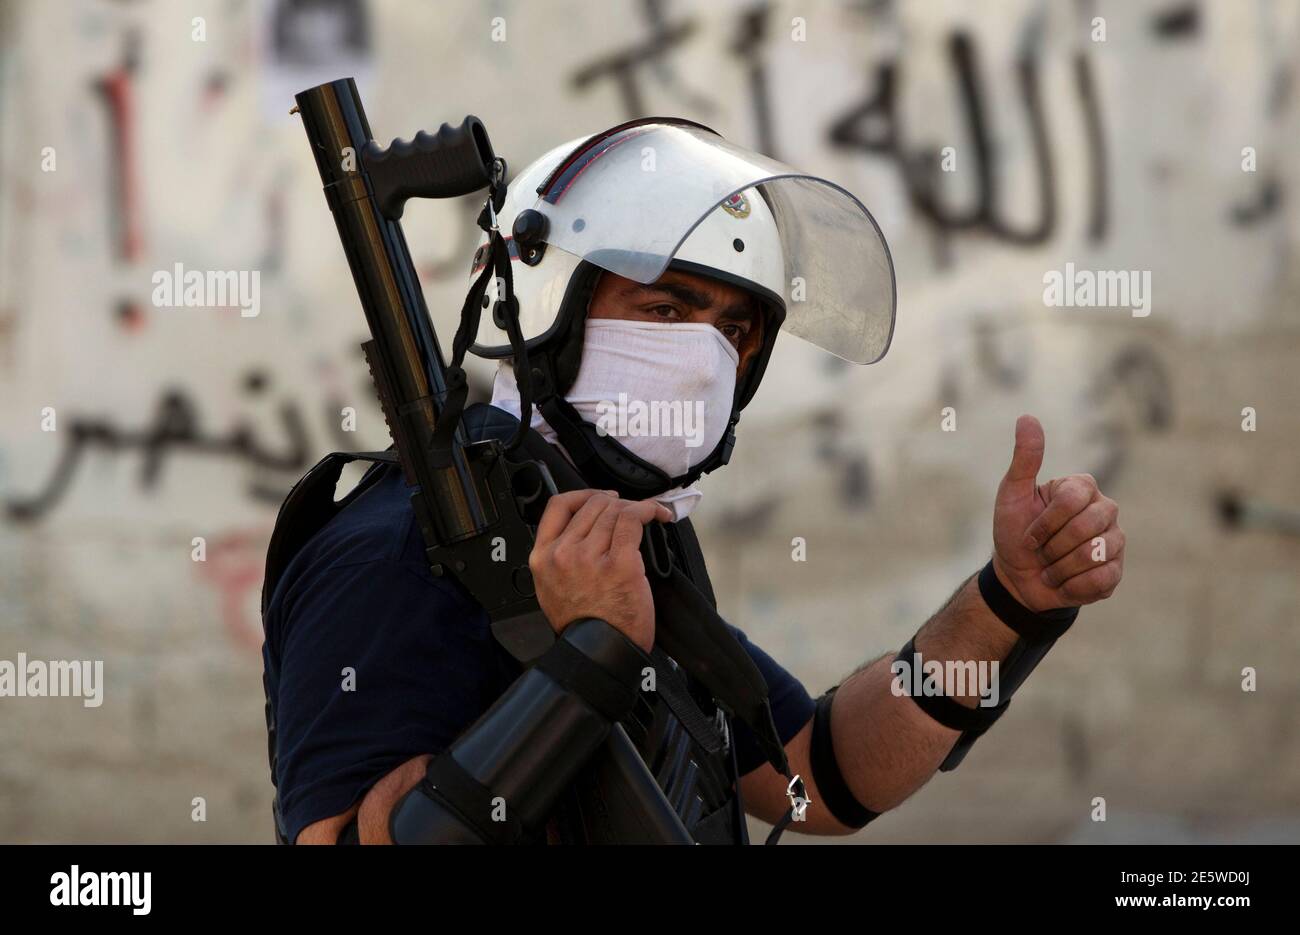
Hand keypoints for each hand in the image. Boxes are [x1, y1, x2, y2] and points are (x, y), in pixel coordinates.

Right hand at [529, 489, 671, 652]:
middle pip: (592, 505)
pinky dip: (649, 511)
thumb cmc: (583, 626)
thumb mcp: (552, 587)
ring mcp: (590, 557)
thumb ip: (560, 555)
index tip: (601, 499)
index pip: (558, 505)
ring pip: (614, 510)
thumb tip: (586, 527)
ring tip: (649, 513)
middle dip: (616, 503)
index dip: (584, 495)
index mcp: (543, 557)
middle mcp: (563, 553)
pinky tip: (657, 515)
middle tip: (631, 512)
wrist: (598, 654)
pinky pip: (634, 521)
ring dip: (636, 507)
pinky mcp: (620, 564)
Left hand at [991, 415, 1124, 611]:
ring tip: (1050, 567)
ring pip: (1095, 554)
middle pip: (1087, 527)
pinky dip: (1072, 586)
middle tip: (1041, 551)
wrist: (1017, 576)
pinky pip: (1101, 579)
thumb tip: (1027, 417)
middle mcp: (1105, 510)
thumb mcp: (1012, 494)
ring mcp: (1115, 541)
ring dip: (1060, 567)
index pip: (1072, 500)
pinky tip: (1063, 582)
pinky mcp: (1116, 571)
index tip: (1029, 534)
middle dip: (1053, 546)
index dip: (1045, 523)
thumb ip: (1025, 458)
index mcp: (1082, 488)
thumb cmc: (1015, 531)